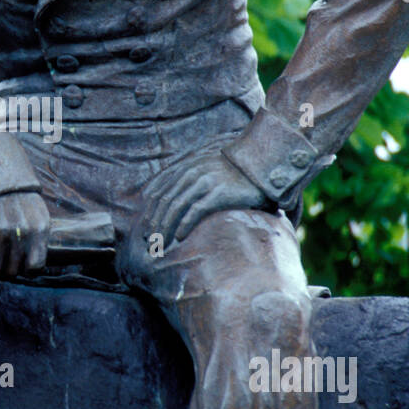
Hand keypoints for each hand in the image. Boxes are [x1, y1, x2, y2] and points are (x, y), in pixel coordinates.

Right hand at [0, 191, 49, 276]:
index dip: (25, 268)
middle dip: (5, 268)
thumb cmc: (12, 195)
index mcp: (39, 227)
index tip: (18, 263)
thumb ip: (37, 237)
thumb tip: (30, 270)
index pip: (35, 266)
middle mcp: (20, 230)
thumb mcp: (35, 210)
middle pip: (12, 271)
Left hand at [148, 153, 267, 249]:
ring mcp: (205, 181)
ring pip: (176, 206)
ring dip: (165, 226)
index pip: (160, 190)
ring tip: (160, 242)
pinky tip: (179, 237)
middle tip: (148, 241)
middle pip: (165, 200)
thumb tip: (172, 199)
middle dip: (154, 222)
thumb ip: (189, 179)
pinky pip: (196, 210)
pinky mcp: (219, 192)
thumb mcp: (207, 169)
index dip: (150, 210)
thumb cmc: (234, 172)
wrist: (262, 165)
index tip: (145, 227)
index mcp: (186, 167)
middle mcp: (193, 172)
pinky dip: (185, 224)